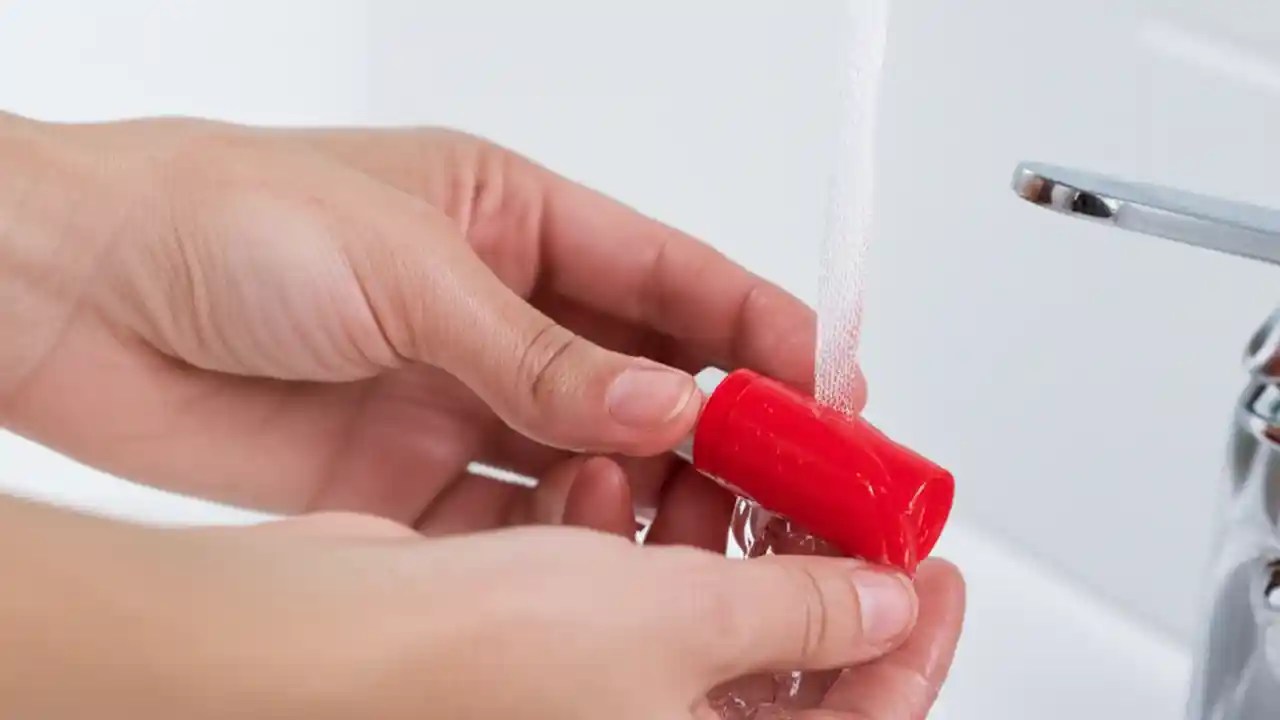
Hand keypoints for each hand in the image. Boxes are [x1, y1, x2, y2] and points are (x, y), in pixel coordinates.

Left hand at [0, 114, 863, 528]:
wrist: (71, 295)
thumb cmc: (220, 219)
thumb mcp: (408, 265)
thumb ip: (541, 352)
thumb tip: (670, 406)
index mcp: (513, 219)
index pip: (673, 277)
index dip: (760, 327)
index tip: (830, 381)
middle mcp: (498, 312)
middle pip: (649, 376)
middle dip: (728, 426)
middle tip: (790, 481)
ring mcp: (458, 399)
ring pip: (593, 456)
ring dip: (653, 489)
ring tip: (699, 523)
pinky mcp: (408, 479)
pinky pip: (518, 516)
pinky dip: (567, 536)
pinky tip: (600, 550)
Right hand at [0, 467, 959, 719]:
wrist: (309, 634)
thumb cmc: (462, 663)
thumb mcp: (679, 627)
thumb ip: (807, 612)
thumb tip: (890, 606)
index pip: (858, 715)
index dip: (911, 642)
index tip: (931, 564)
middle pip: (782, 650)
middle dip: (808, 555)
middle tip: (828, 476)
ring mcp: (597, 682)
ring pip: (705, 595)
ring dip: (716, 519)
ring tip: (721, 451)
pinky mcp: (546, 626)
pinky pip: (626, 568)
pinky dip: (633, 516)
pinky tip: (615, 473)